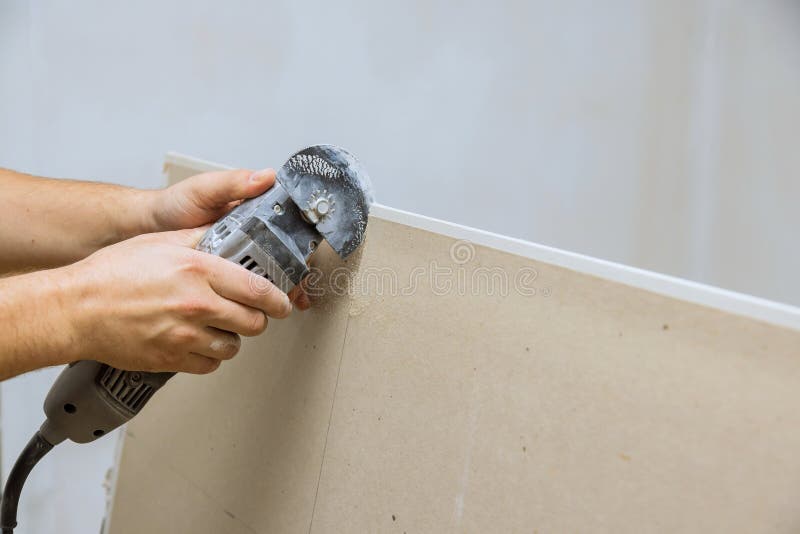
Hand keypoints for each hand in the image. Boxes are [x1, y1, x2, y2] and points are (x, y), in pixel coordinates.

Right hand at [58, 227, 292, 373]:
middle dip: (257, 319)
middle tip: (250, 314)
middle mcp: (196, 303)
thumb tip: (228, 235)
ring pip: (234, 346)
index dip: (277, 299)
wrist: (75, 308)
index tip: (282, 303)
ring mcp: (184, 334)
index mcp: (198, 270)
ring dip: (232, 338)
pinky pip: (210, 365)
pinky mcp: (171, 359)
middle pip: (253, 322)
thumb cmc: (111, 274)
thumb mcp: (160, 242)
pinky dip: (210, 357)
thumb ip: (199, 239)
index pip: (257, 289)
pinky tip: (200, 342)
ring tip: (219, 327)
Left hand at [147, 168, 310, 309]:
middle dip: (294, 275)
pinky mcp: (224, 276)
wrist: (145, 228)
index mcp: (252, 213)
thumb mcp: (205, 189)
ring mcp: (237, 257)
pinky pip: (245, 289)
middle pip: (283, 256)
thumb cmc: (174, 204)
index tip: (306, 258)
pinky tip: (260, 308)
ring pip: (268, 275)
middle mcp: (249, 236)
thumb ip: (232, 184)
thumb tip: (266, 176)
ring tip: (284, 303)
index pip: (286, 227)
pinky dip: (255, 299)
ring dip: (279, 289)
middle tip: (296, 289)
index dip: (300, 244)